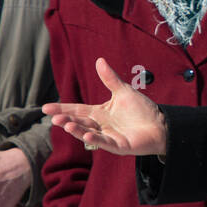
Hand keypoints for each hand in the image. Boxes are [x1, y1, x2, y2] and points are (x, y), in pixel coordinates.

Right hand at [42, 57, 167, 156]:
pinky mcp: (118, 146)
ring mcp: (108, 136)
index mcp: (99, 113)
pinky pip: (104, 143)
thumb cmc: (142, 110)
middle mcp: (101, 126)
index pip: (77, 110)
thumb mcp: (123, 91)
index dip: (62, 108)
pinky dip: (95, 139)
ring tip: (65, 125)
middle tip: (53, 118)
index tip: (45, 107)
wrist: (161, 124)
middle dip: (66, 120)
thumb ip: (110, 79)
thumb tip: (99, 60)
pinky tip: (86, 135)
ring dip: (76, 130)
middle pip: (79, 122)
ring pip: (88, 133)